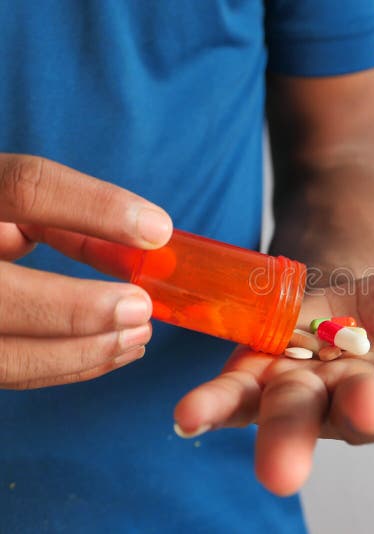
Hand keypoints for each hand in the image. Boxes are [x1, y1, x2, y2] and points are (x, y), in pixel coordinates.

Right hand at [0, 154, 171, 388]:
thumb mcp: (15, 201)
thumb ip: (72, 215)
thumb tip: (147, 242)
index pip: (23, 187)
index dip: (94, 208)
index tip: (157, 232)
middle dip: (77, 310)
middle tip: (141, 310)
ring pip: (3, 356)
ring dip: (81, 352)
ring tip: (139, 336)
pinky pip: (9, 373)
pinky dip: (67, 367)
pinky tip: (114, 351)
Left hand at [174, 273, 373, 494]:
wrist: (356, 293)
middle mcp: (365, 396)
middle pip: (363, 411)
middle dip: (366, 411)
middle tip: (373, 408)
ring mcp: (311, 387)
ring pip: (298, 412)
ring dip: (287, 433)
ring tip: (277, 463)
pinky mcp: (263, 372)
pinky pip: (239, 394)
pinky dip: (217, 407)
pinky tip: (191, 417)